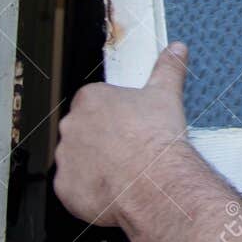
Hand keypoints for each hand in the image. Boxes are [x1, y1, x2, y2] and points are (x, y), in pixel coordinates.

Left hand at [53, 43, 189, 225]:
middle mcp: (72, 125)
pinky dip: (88, 191)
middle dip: (103, 141)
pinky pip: (74, 188)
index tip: (130, 127)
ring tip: (123, 173)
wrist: (154, 182)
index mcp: (91, 99)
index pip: (96, 104)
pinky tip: (113, 190)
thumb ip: (168, 68)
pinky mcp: (65, 187)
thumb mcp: (166, 94)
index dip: (116, 117)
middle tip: (129, 150)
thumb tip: (177, 50)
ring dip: (94, 165)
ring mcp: (66, 157)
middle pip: (84, 131)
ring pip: (77, 160)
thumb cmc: (156, 139)